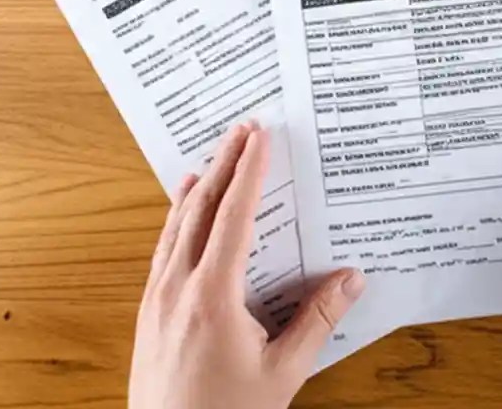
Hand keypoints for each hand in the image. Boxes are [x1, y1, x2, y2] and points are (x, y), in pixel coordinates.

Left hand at [129, 122, 365, 408]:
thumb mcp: (282, 372)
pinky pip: (163, 250)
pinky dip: (177, 219)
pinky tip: (181, 211)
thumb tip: (352, 279)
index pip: (233, 217)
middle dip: (222, 164)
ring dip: (198, 186)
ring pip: (176, 226)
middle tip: (242, 128)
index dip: (247, 172)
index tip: (258, 137)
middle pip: (200, 209)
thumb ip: (317, 322)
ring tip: (213, 156)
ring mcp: (157, 298)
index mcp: (213, 296)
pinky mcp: (149, 312)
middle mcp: (178, 288)